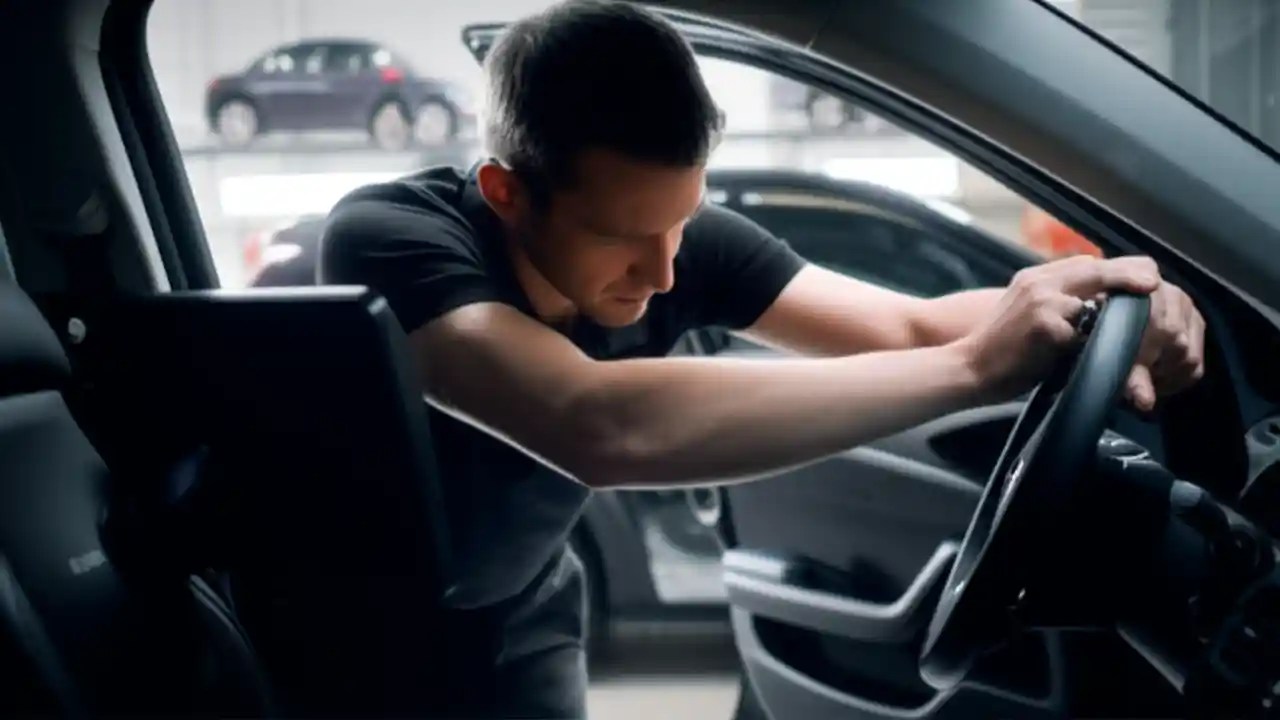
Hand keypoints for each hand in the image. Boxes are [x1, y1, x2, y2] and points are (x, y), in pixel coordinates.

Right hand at [957, 255, 1202, 404]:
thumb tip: (1093, 299)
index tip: (1145, 278)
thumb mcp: (1024, 311)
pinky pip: (1088, 331)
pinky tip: (1113, 351)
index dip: (1120, 270)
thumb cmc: (1000, 350)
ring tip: (1143, 325)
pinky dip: (1102, 342)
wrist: (967, 370)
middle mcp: (1039, 282)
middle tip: (1156, 287)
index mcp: (1035, 277)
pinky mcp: (1046, 326)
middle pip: (1098, 270)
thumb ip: (1056, 300)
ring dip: (1120, 314)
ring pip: (1099, 298)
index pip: (1088, 263)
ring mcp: (1042, 302)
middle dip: (1131, 277)